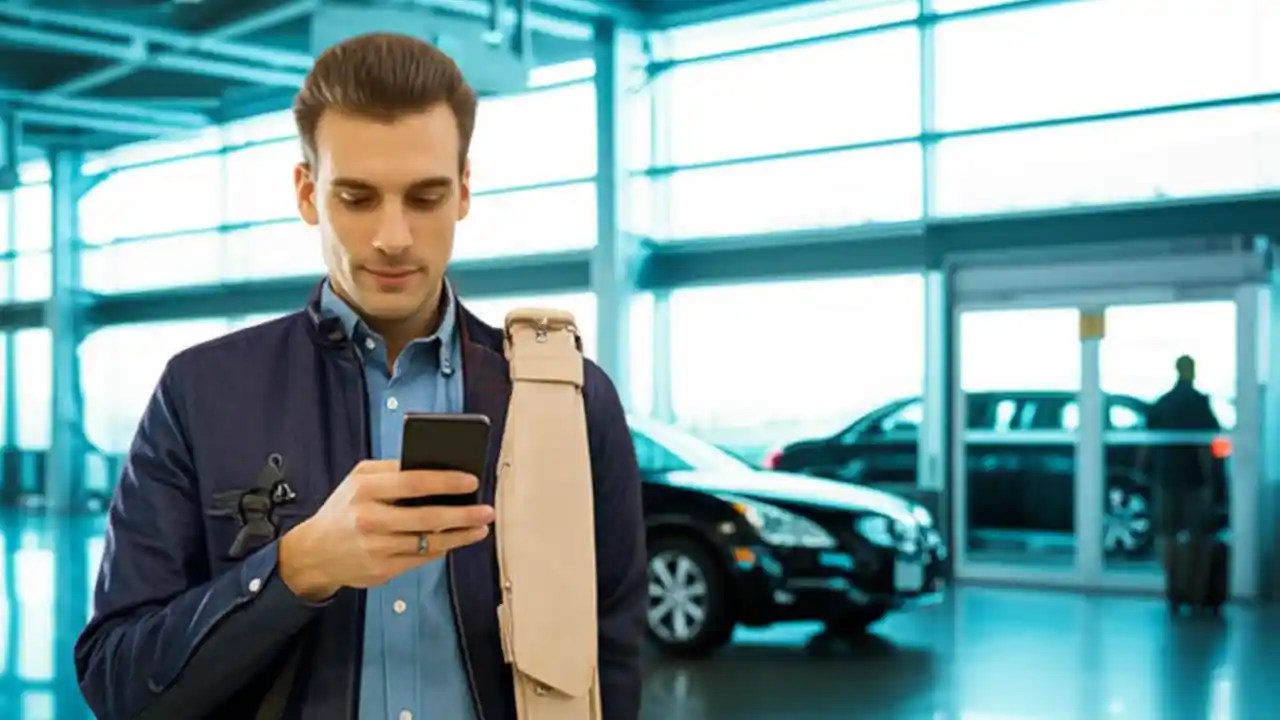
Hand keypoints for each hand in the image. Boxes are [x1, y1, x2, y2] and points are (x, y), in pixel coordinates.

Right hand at [279, 459, 492, 601]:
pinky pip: (421, 558)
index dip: (446, 481)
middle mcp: (370, 519)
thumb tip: (435, 467)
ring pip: (429, 541)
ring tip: (480, 527)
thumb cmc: (344, 509)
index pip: (413, 482)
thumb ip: (392, 469)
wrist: (313, 553)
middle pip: (427, 516)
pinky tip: (456, 540)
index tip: (471, 480)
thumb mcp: (358, 479)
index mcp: (365, 489)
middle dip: (463, 513)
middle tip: (486, 510)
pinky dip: (442, 548)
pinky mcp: (382, 569)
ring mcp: (376, 547)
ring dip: (460, 535)